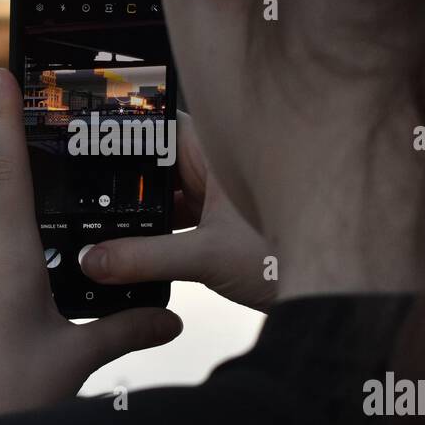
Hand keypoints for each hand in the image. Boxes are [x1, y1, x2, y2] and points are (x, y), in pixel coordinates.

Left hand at [0, 67, 182, 424]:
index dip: (4, 117)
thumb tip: (175, 320)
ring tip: (56, 264)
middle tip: (60, 192)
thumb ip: (127, 330)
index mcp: (7, 259)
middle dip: (18, 190)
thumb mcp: (77, 359)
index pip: (6, 171)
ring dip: (11, 241)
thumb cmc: (10, 397)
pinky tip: (28, 316)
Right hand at [80, 111, 274, 312]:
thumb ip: (143, 259)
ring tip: (107, 233)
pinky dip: (164, 235)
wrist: (336, 298)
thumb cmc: (288, 259)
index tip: (88, 153)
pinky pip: (186, 220)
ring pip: (172, 196)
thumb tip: (93, 260)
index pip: (159, 127)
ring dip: (146, 215)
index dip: (123, 137)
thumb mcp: (205, 258)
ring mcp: (227, 198)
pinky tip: (139, 256)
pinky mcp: (229, 227)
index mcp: (221, 153)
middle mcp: (224, 168)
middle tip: (88, 203)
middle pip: (160, 165)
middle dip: (128, 186)